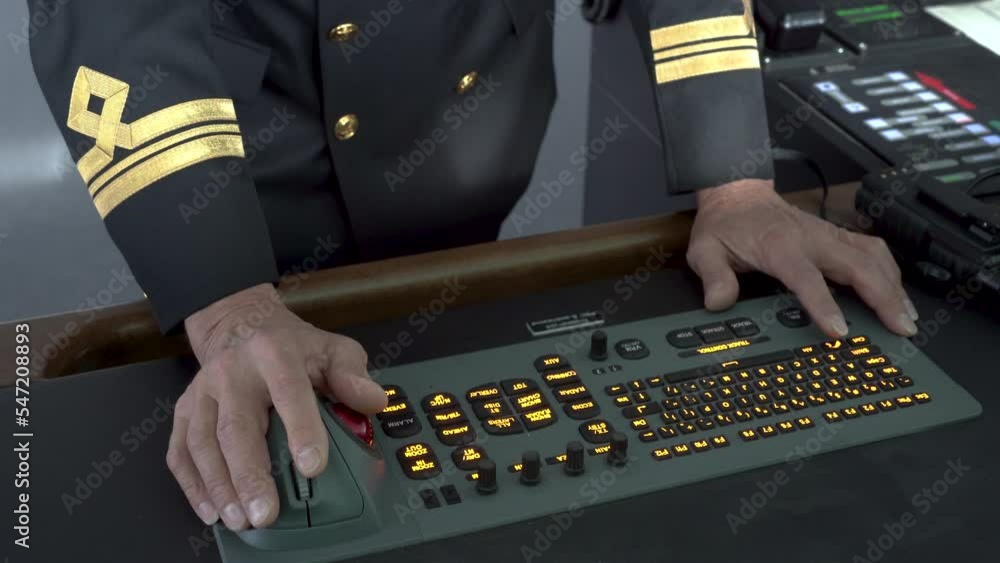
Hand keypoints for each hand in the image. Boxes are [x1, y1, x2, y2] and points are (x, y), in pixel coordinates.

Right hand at [165, 284, 386, 529]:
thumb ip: (352, 375)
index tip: (313, 466)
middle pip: (236, 427)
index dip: (301, 429)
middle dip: (250, 474)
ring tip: (240, 518)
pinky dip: (193, 484)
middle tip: (265, 512)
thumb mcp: (330, 348)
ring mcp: (203, 392)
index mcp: (274, 353)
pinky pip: (180, 451)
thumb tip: (374, 401)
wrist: (239, 322)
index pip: (289, 392)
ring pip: (203, 443)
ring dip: (219, 486)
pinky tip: (211, 510)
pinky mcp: (185, 409)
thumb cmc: (289, 344)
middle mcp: (233, 372)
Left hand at [687, 180, 918, 337]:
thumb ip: (713, 276)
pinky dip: (891, 271)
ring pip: (874, 256)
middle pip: (858, 266)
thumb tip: (719, 301)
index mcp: (781, 245)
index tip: (840, 331)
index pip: (808, 278)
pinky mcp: (838, 235)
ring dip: (894, 286)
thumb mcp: (705, 250)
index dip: (825, 305)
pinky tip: (899, 293)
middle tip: (899, 328)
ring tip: (906, 317)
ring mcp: (829, 235)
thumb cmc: (726, 225)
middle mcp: (812, 238)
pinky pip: (873, 250)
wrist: (738, 194)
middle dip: (883, 297)